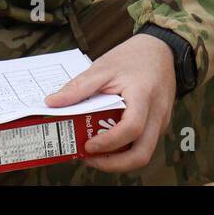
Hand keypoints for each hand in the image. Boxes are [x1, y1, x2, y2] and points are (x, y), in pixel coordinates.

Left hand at [43, 33, 175, 173]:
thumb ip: (79, 87)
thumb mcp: (103, 67)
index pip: (131, 128)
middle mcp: (156, 113)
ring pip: (143, 153)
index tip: (88, 145)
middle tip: (88, 158)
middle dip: (113, 164)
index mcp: (143, 95)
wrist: (160, 49)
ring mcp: (160, 122)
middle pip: (142, 154)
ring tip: (94, 152)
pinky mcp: (158, 125)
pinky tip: (107, 141)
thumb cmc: (132, 57)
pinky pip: (143, 144)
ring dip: (118, 160)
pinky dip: (124, 149)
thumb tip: (52, 103)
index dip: (109, 142)